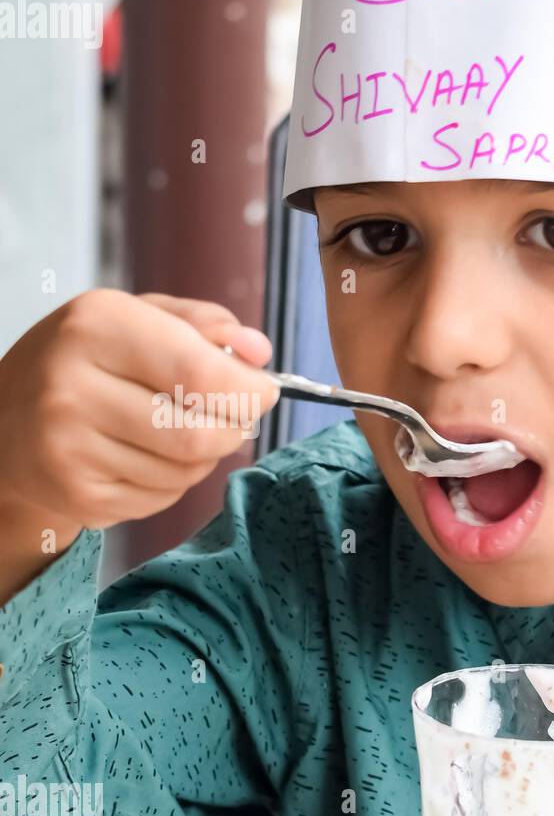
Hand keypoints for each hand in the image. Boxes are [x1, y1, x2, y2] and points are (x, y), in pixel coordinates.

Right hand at [0, 289, 278, 602]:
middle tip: (237, 416)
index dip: (249, 390)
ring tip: (182, 431)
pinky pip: (165, 496)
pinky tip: (148, 456)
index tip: (265, 391)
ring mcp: (70, 448)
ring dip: (206, 455)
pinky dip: (176, 479)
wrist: (8, 423)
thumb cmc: (89, 362)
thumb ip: (204, 325)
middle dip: (236, 428)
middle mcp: (73, 387)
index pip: (201, 373)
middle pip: (200, 433)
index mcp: (95, 326)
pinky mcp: (79, 495)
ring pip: (188, 470)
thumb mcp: (138, 319)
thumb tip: (259, 351)